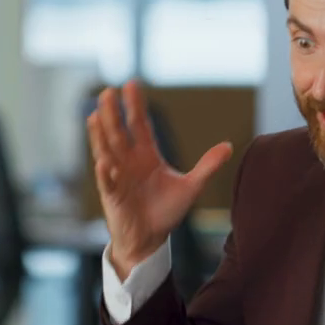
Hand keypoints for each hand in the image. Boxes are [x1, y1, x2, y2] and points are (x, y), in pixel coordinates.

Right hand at [87, 80, 231, 278]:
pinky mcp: (113, 196)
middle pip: (119, 132)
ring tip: (96, 114)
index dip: (136, 106)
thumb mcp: (191, 187)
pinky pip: (107, 182)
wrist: (150, 240)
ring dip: (101, 134)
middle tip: (109, 91)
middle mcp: (129, 162)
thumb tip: (229, 146)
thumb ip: (208, 166)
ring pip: (107, 150)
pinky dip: (105, 173)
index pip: (139, 125)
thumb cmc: (166, 212)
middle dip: (114, 113)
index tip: (132, 84)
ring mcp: (118, 177)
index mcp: (147, 156)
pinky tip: (103, 161)